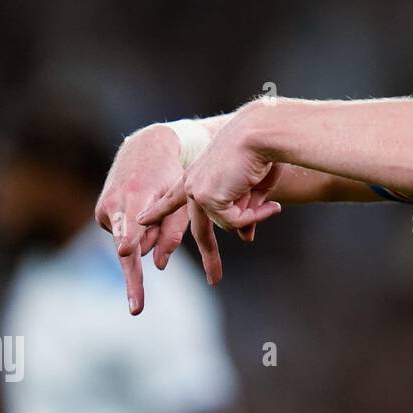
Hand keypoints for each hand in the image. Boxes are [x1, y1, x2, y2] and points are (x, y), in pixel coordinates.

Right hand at [95, 124, 190, 314]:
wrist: (144, 147)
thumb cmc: (169, 172)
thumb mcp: (178, 195)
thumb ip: (172, 229)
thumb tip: (161, 266)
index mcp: (137, 195)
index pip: (133, 221)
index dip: (130, 236)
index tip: (125, 249)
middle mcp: (115, 204)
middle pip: (125, 247)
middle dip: (132, 278)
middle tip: (137, 308)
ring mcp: (105, 210)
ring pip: (128, 242)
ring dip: (145, 239)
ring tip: (154, 205)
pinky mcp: (101, 214)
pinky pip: (124, 234)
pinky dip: (136, 231)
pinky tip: (142, 207)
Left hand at [137, 109, 281, 285]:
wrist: (259, 134)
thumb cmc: (263, 152)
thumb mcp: (254, 187)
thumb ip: (246, 211)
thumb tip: (245, 238)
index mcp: (199, 175)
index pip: (173, 198)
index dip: (157, 211)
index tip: (141, 220)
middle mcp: (192, 183)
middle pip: (199, 228)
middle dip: (210, 255)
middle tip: (214, 278)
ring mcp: (195, 190)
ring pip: (227, 224)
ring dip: (253, 217)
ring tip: (271, 207)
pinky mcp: (204, 196)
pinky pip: (234, 222)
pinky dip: (254, 216)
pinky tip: (269, 206)